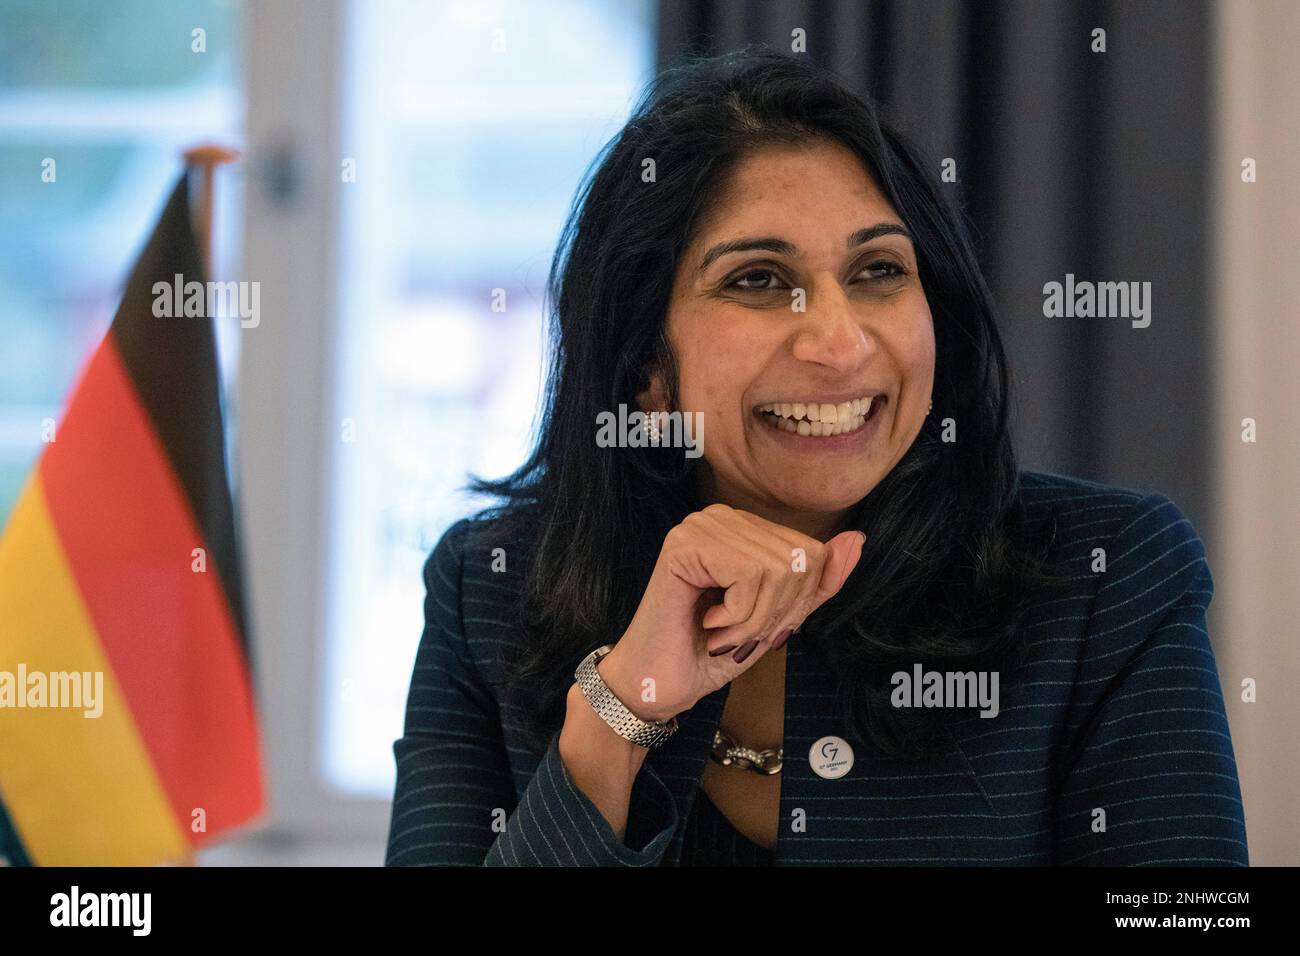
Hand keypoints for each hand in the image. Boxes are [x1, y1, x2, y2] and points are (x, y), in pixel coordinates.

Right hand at [596, 504, 864, 722]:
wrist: (660, 684)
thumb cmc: (711, 651)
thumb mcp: (778, 619)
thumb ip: (817, 583)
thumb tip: (857, 540)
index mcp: (745, 529)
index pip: (812, 554)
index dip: (795, 604)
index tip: (755, 625)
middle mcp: (723, 517)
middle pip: (799, 561)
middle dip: (775, 613)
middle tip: (734, 632)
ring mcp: (701, 525)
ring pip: (778, 569)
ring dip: (754, 619)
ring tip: (720, 629)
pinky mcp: (686, 544)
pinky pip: (751, 575)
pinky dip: (738, 615)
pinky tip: (707, 620)